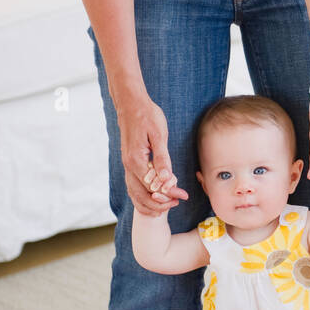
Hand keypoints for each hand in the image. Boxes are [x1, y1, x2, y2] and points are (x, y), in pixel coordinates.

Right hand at [116, 91, 189, 216]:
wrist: (131, 104)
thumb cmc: (147, 115)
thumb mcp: (159, 134)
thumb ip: (162, 158)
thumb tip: (167, 179)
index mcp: (136, 160)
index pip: (153, 186)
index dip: (169, 193)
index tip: (183, 196)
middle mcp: (128, 166)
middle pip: (141, 194)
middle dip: (160, 203)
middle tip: (178, 202)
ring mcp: (127, 165)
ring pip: (134, 193)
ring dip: (149, 203)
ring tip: (167, 206)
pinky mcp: (129, 163)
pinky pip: (132, 186)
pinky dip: (141, 197)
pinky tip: (153, 199)